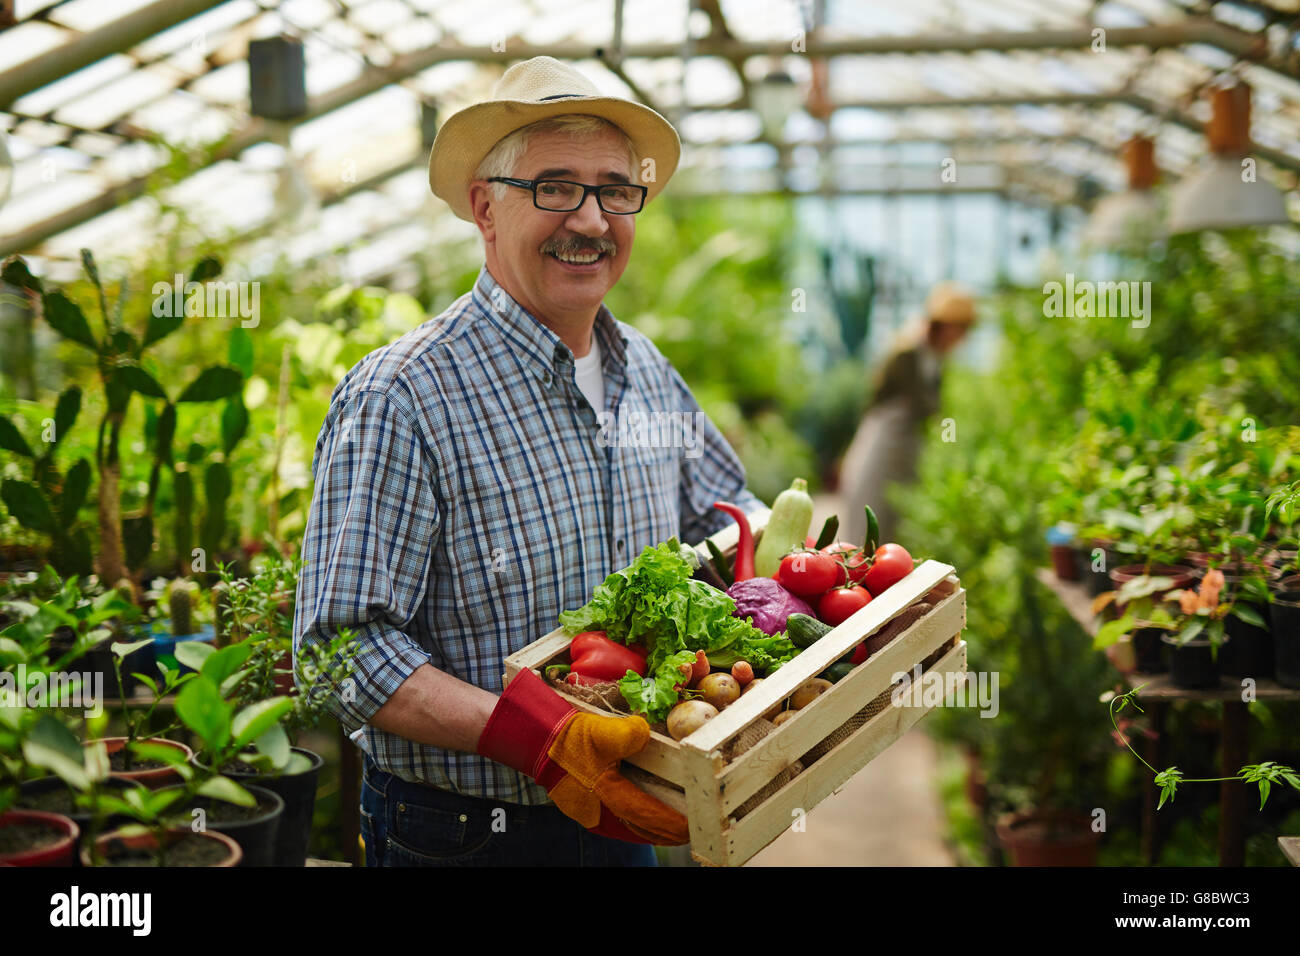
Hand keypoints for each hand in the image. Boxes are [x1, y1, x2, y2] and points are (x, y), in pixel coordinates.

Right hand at [478, 668, 688, 844]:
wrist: (536, 739)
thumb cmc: (567, 738)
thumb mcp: (598, 731)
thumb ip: (627, 734)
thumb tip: (645, 733)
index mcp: (605, 796)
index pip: (647, 816)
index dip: (673, 823)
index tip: (693, 825)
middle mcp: (599, 813)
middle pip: (641, 829)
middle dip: (668, 830)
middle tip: (691, 828)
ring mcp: (592, 812)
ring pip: (631, 828)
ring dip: (653, 827)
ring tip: (675, 826)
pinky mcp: (587, 806)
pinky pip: (620, 821)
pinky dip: (637, 821)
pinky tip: (645, 815)